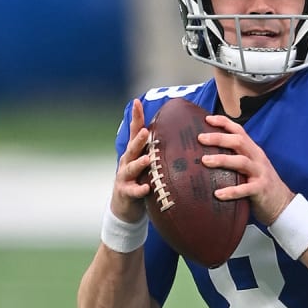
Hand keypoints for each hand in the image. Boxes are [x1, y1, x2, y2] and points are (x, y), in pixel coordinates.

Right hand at [110, 99, 151, 221]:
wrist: (125, 206)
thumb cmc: (142, 180)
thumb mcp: (150, 163)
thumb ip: (160, 149)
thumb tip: (183, 133)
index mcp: (136, 152)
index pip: (136, 132)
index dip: (136, 117)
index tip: (137, 101)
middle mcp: (128, 161)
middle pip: (133, 147)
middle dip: (139, 139)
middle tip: (146, 131)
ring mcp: (125, 177)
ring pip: (131, 168)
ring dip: (139, 163)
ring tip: (147, 159)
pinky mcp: (126, 192)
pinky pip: (133, 191)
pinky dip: (139, 189)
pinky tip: (147, 188)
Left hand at [198, 114, 295, 224]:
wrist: (282, 203)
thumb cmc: (260, 183)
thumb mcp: (251, 166)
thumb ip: (236, 158)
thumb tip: (207, 154)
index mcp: (253, 151)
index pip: (239, 131)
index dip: (224, 123)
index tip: (207, 119)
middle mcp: (257, 158)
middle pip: (239, 142)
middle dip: (219, 138)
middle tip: (201, 138)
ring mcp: (260, 173)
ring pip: (241, 161)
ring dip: (222, 159)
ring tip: (205, 160)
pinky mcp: (261, 189)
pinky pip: (245, 189)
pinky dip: (231, 191)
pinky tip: (218, 194)